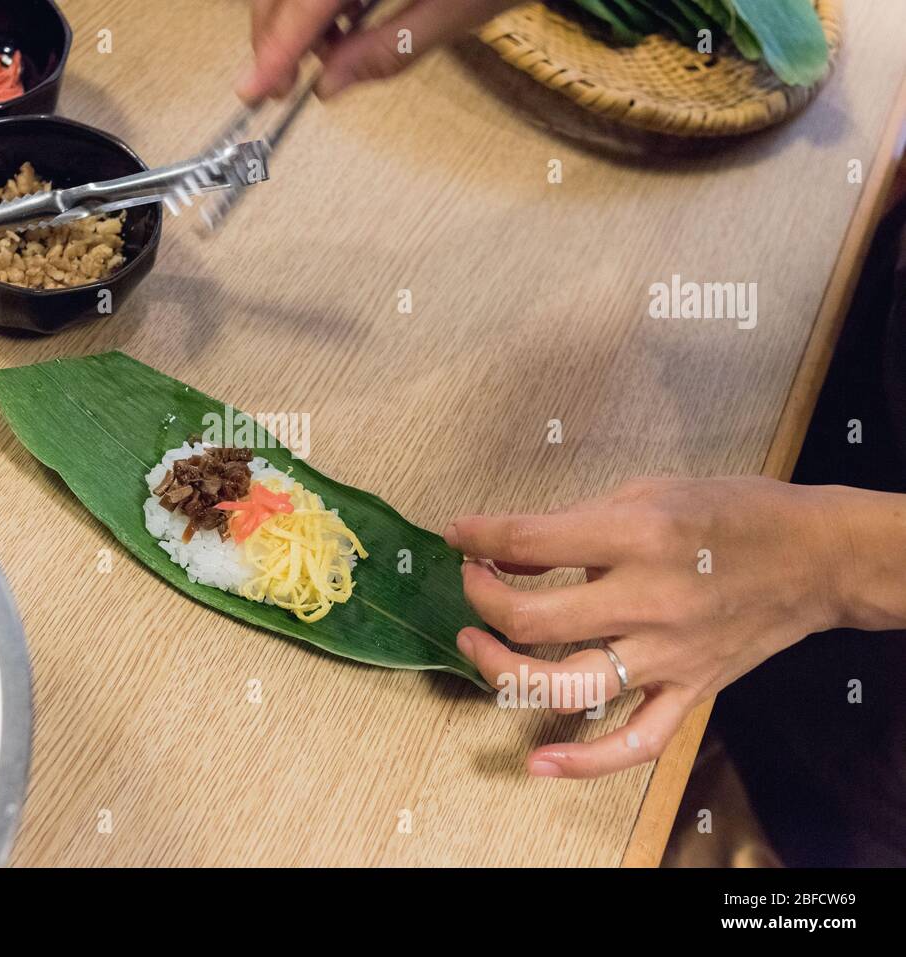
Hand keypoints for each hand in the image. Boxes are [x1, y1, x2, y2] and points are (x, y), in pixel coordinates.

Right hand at [236, 0, 513, 102]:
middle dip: (274, 33)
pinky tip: (341, 15)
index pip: (305, 2)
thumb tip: (331, 85)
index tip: (254, 90)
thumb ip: (392, 48)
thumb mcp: (463, 8)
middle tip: (280, 84)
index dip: (275, 50)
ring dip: (293, 13)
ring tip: (326, 51)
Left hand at [443, 477, 905, 778]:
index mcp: (638, 536)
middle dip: (483, 601)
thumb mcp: (645, 491)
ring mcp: (669, 656)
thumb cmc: (729, 513)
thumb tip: (507, 549)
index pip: (531, 543)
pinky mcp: (690, 692)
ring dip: (506, 672)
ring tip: (475, 647)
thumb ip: (573, 523)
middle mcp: (649, 601)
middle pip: (535, 621)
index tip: (458, 534)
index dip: (479, 537)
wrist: (814, 557)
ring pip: (568, 686)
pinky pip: (634, 741)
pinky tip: (539, 763)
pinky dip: (585, 761)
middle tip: (472, 584)